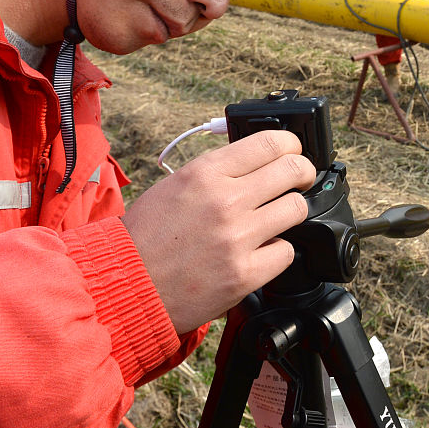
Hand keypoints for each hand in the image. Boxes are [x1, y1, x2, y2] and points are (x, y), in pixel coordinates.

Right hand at [122, 130, 314, 332]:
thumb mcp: (176, 186)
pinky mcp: (244, 274)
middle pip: (293, 171)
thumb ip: (217, 172)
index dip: (291, 144)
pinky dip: (277, 251)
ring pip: (296, 209)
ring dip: (290, 212)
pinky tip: (260, 251)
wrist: (126, 284)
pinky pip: (286, 252)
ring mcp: (237, 238)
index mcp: (205, 173)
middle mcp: (225, 201)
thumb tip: (256, 160)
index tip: (294, 150)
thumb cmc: (146, 236)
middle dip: (303, 173)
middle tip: (300, 179)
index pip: (270, 143)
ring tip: (275, 218)